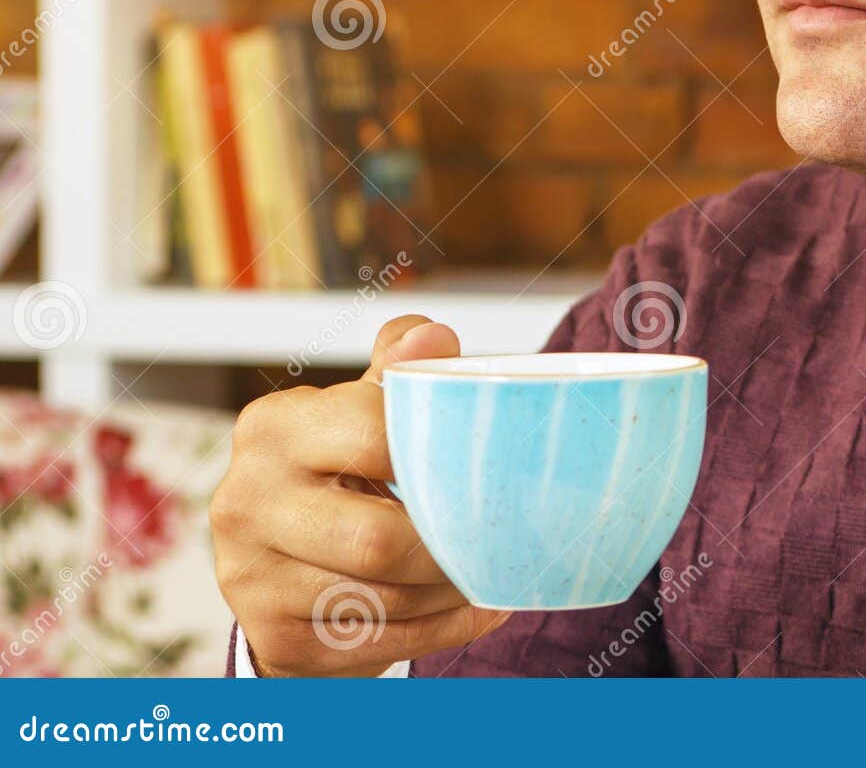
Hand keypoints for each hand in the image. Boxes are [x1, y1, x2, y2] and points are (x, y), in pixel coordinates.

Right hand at [212, 315, 511, 676]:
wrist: (281, 565)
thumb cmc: (339, 471)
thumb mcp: (359, 409)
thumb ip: (399, 370)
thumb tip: (433, 336)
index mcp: (272, 428)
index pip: (374, 434)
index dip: (442, 452)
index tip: (489, 463)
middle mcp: (247, 500)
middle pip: (379, 539)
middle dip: (454, 544)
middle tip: (505, 536)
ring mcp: (250, 577)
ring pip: (383, 597)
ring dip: (455, 590)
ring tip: (495, 570)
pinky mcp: (274, 638)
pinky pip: (380, 643)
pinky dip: (444, 628)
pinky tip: (479, 607)